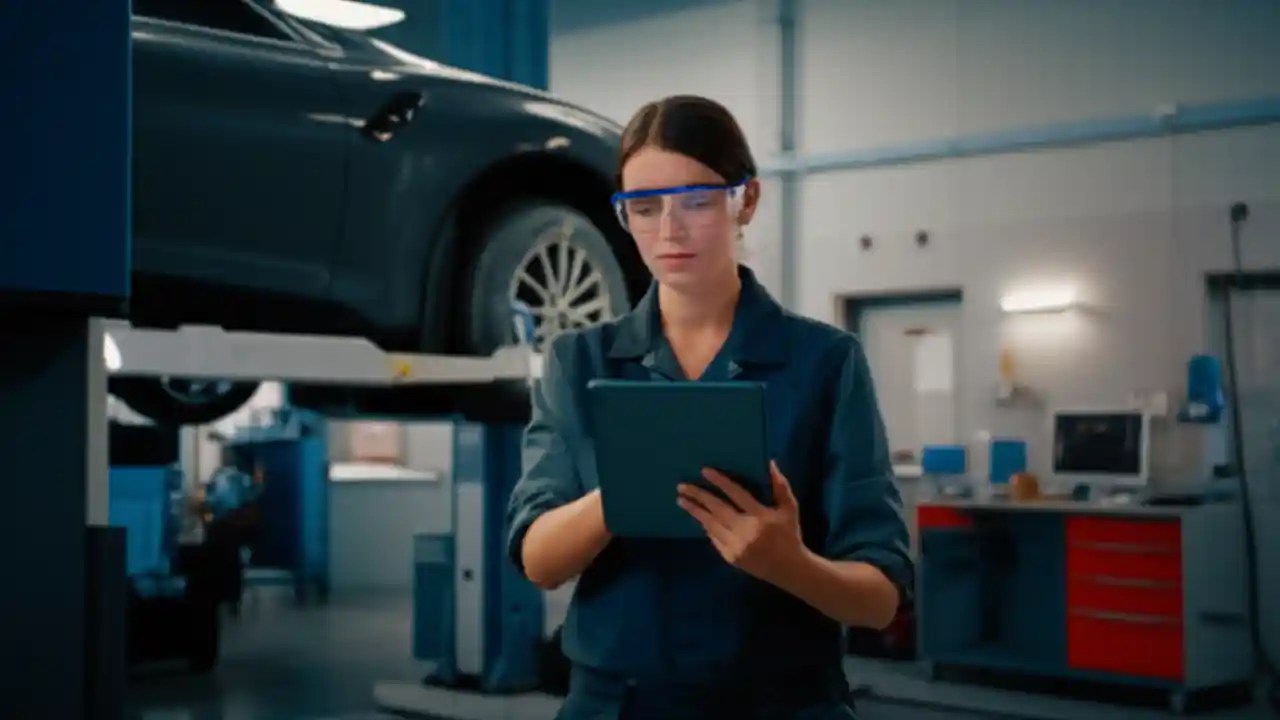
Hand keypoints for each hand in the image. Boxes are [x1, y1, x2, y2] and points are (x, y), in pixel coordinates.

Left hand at [676, 461, 804, 585]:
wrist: (789, 569)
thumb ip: (781, 486)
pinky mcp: (730, 557)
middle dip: (698, 496)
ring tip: (681, 500)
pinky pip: (714, 538)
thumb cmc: (789, 534)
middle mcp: (745, 530)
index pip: (736, 494)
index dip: (720, 481)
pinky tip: (698, 517)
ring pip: (710, 524)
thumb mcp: (790, 508)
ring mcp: (736, 545)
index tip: (704, 471)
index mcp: (760, 516)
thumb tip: (770, 463)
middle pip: (717, 509)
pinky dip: (706, 527)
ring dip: (695, 511)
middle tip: (681, 486)